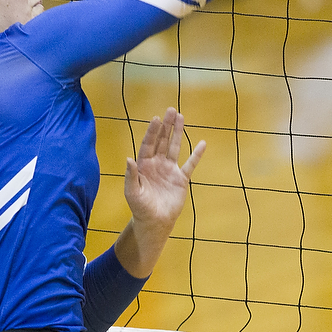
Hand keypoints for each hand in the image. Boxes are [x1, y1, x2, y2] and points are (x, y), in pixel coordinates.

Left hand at [123, 108, 204, 233]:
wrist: (155, 222)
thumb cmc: (140, 208)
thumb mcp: (132, 192)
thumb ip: (131, 176)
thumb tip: (129, 158)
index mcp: (144, 165)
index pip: (148, 144)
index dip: (152, 131)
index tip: (156, 118)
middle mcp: (157, 164)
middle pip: (162, 141)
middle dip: (166, 126)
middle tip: (171, 110)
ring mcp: (170, 170)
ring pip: (174, 147)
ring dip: (178, 133)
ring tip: (181, 117)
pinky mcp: (181, 179)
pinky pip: (190, 164)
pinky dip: (196, 154)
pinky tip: (202, 143)